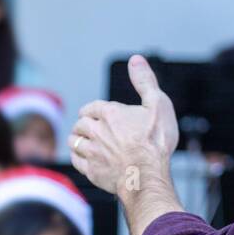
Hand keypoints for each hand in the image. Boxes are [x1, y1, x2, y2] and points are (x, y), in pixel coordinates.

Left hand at [70, 55, 179, 196]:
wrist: (148, 175)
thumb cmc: (156, 141)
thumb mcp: (159, 104)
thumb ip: (145, 81)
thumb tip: (136, 59)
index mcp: (110, 113)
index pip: (92, 107)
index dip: (94, 110)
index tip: (97, 114)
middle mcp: (96, 131)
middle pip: (80, 124)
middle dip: (84, 124)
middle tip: (90, 128)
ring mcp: (92, 152)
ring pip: (74, 142)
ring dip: (78, 140)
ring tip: (84, 142)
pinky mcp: (91, 170)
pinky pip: (76, 161)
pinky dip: (78, 158)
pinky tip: (84, 158)